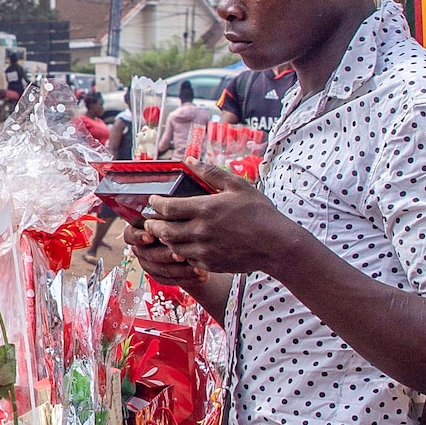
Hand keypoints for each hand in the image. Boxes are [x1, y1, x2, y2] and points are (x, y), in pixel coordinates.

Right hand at [124, 216, 209, 289]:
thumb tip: (169, 208)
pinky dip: (186, 279)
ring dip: (179, 270)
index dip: (138, 237)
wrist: (199, 241)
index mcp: (140, 230)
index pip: (130, 235)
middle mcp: (142, 248)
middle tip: (181, 254)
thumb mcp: (181, 214)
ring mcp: (150, 263)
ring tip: (198, 267)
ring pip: (160, 270)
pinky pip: (170, 280)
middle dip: (164, 254)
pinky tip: (201, 275)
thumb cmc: (190, 221)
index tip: (150, 236)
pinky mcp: (161, 276)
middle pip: (147, 254)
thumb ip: (171, 215)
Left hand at [140, 166, 301, 277]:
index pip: (167, 207)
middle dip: (152, 225)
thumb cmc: (259, 212)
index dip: (155, 204)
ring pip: (172, 246)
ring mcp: (204, 250)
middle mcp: (200, 231)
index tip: (153, 201)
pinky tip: (183, 246)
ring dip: (164, 239)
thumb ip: (211, 172)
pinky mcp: (209, 264)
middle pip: (163, 230)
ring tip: (163, 232)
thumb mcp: (238, 185)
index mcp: (205, 209)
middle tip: (149, 221)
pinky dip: (180, 252)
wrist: (276, 245)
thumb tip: (189, 160)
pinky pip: (186, 260)